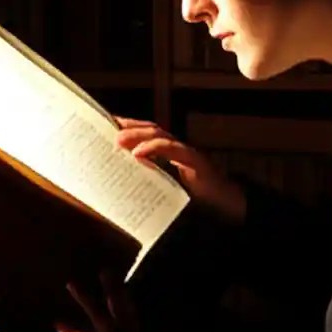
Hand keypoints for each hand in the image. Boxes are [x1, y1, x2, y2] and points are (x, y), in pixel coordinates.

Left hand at [115, 116, 246, 223]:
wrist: (227, 206)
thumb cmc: (197, 200)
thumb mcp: (165, 190)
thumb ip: (148, 184)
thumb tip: (118, 185)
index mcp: (169, 154)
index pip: (146, 135)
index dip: (127, 127)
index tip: (104, 125)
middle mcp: (177, 149)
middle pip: (150, 129)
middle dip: (128, 126)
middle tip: (106, 127)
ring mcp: (186, 153)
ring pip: (159, 135)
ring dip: (137, 135)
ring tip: (118, 139)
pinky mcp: (194, 161)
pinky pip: (173, 150)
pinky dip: (154, 148)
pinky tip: (139, 153)